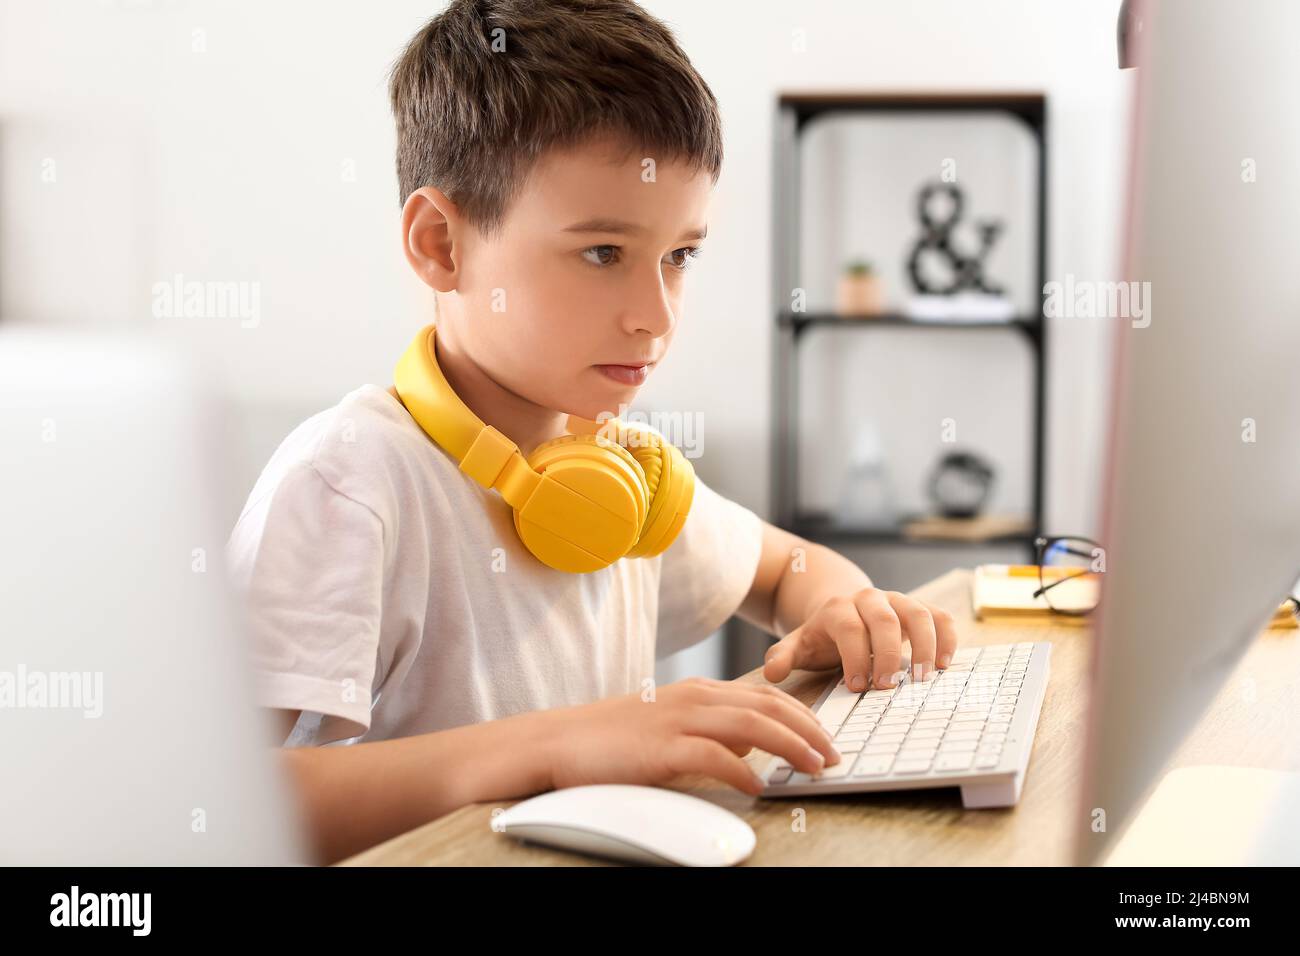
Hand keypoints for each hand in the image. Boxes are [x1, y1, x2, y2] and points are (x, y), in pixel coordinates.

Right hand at [544, 678, 840, 795]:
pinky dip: (742, 771)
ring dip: (790, 747)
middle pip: (768, 706)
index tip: (827, 737)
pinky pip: (713, 756)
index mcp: (699, 690)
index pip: (766, 695)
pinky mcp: (661, 747)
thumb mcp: (670, 725)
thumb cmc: (613, 739)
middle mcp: (694, 698)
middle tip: (835, 755)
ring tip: (815, 768)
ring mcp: (677, 720)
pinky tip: (760, 786)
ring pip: (751, 726)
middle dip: (809, 730)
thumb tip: (749, 750)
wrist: (558, 741)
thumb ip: (710, 731)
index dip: (803, 715)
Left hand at [762, 588, 959, 692]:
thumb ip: (783, 656)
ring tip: (923, 678)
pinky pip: (939, 616)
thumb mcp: (798, 644)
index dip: (855, 657)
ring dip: (924, 645)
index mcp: (837, 609)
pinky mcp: (918, 609)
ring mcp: (897, 601)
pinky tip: (943, 664)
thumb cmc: (822, 636)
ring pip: (917, 613)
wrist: (841, 609)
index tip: (856, 687)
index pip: (849, 628)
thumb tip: (771, 672)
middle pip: (884, 619)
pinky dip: (946, 637)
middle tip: (888, 687)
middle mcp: (869, 599)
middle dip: (888, 654)